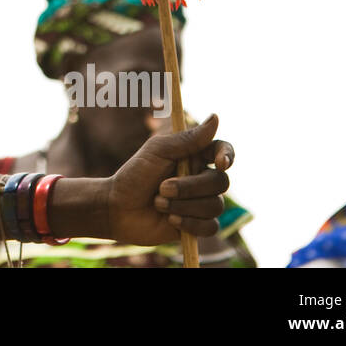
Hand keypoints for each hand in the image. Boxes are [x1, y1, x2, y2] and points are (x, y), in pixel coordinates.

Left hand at [104, 114, 233, 246]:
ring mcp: (201, 202)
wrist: (117, 209)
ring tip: (158, 203)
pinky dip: (190, 223)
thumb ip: (187, 139)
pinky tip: (170, 220)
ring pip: (215, 206)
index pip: (223, 151)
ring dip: (183, 206)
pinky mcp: (198, 225)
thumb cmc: (134, 175)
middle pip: (220, 182)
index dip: (227, 156)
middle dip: (190, 187)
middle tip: (162, 188)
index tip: (220, 163)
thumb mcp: (157, 151)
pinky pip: (211, 227)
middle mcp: (201, 178)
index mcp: (194, 156)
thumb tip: (216, 118)